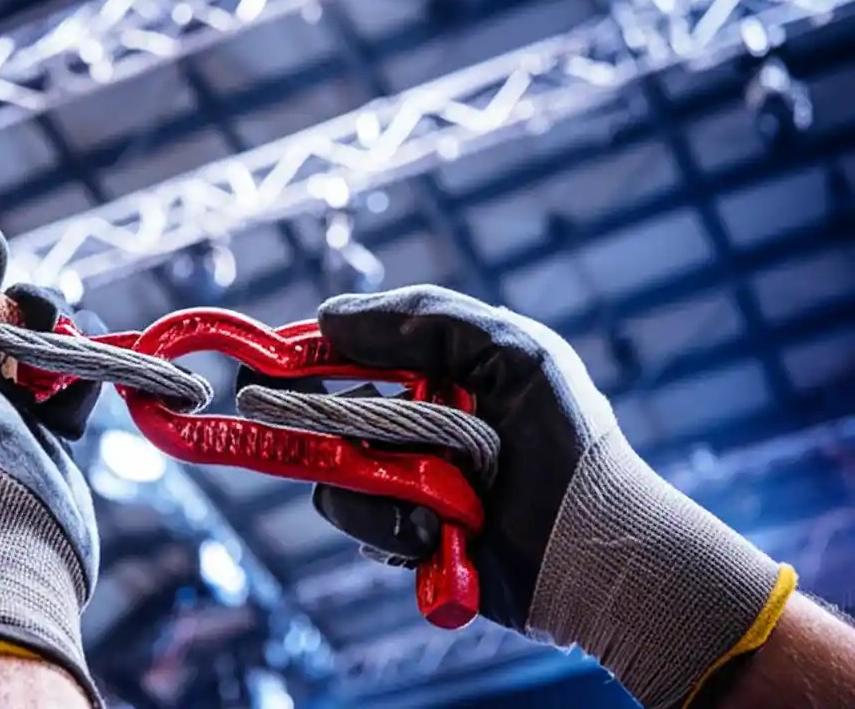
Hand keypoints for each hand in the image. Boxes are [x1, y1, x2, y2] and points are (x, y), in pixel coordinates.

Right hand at [250, 286, 791, 708]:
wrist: (597, 549)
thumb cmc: (565, 438)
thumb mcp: (512, 351)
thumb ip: (426, 319)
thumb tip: (328, 317)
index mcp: (440, 374)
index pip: (357, 351)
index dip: (310, 352)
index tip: (270, 357)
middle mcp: (416, 425)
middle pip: (330, 413)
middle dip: (316, 418)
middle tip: (272, 410)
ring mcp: (406, 481)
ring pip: (334, 473)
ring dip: (377, 487)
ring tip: (437, 501)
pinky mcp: (403, 535)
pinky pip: (358, 522)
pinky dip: (391, 527)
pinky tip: (438, 534)